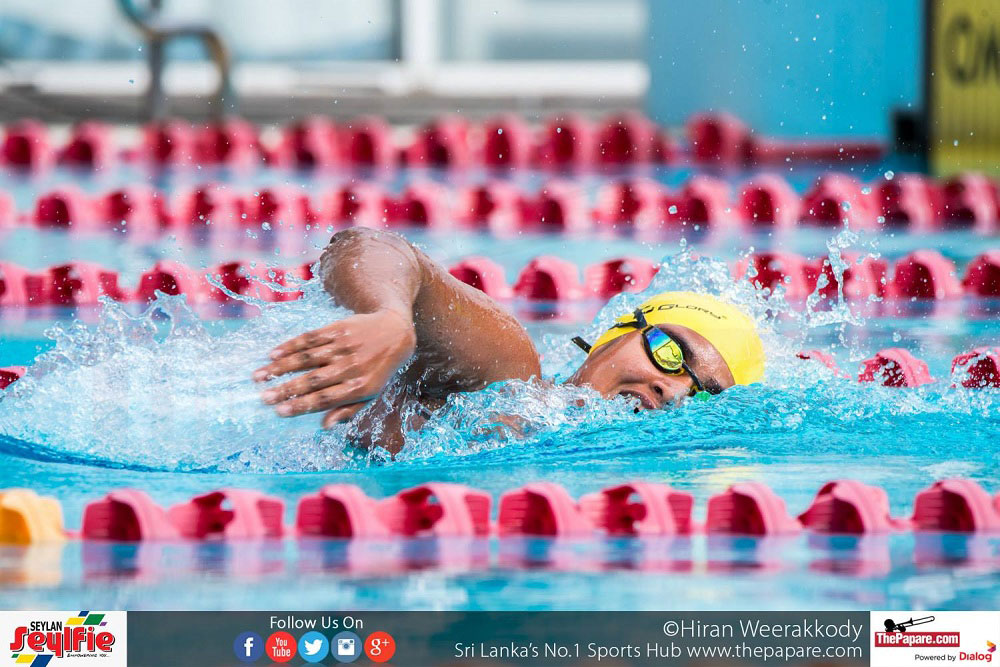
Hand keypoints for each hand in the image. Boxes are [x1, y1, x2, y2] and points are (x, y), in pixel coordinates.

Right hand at [253, 309, 415, 427]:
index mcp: (359, 387)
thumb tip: (325, 427)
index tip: (279, 412)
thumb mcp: (371, 394)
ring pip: (307, 358)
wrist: (395, 333)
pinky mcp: (338, 329)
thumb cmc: (379, 369)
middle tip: (263, 398)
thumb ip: (348, 410)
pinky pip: (310, 338)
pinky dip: (290, 346)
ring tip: (259, 376)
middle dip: (286, 390)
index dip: (301, 406)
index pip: (325, 399)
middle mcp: (351, 367)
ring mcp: (343, 347)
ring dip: (281, 367)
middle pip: (313, 380)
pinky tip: (273, 354)